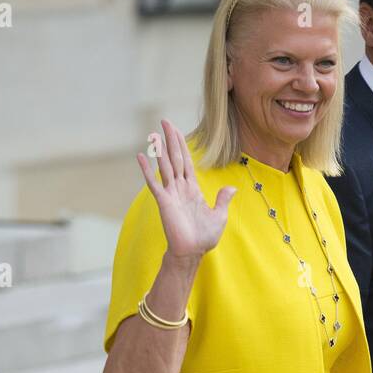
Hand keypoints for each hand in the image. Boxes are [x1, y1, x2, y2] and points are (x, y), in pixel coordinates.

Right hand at [137, 119, 236, 258]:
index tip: (176, 130)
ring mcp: (171, 193)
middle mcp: (180, 188)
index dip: (182, 145)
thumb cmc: (204, 237)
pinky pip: (153, 183)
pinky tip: (140, 156)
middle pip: (175, 158)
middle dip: (171, 139)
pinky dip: (146, 170)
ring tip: (154, 133)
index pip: (186, 161)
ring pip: (165, 166)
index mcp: (192, 188)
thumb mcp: (219, 216)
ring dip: (159, 150)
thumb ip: (223, 200)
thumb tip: (231, 188)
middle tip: (164, 121)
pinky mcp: (164, 201)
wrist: (193, 252)